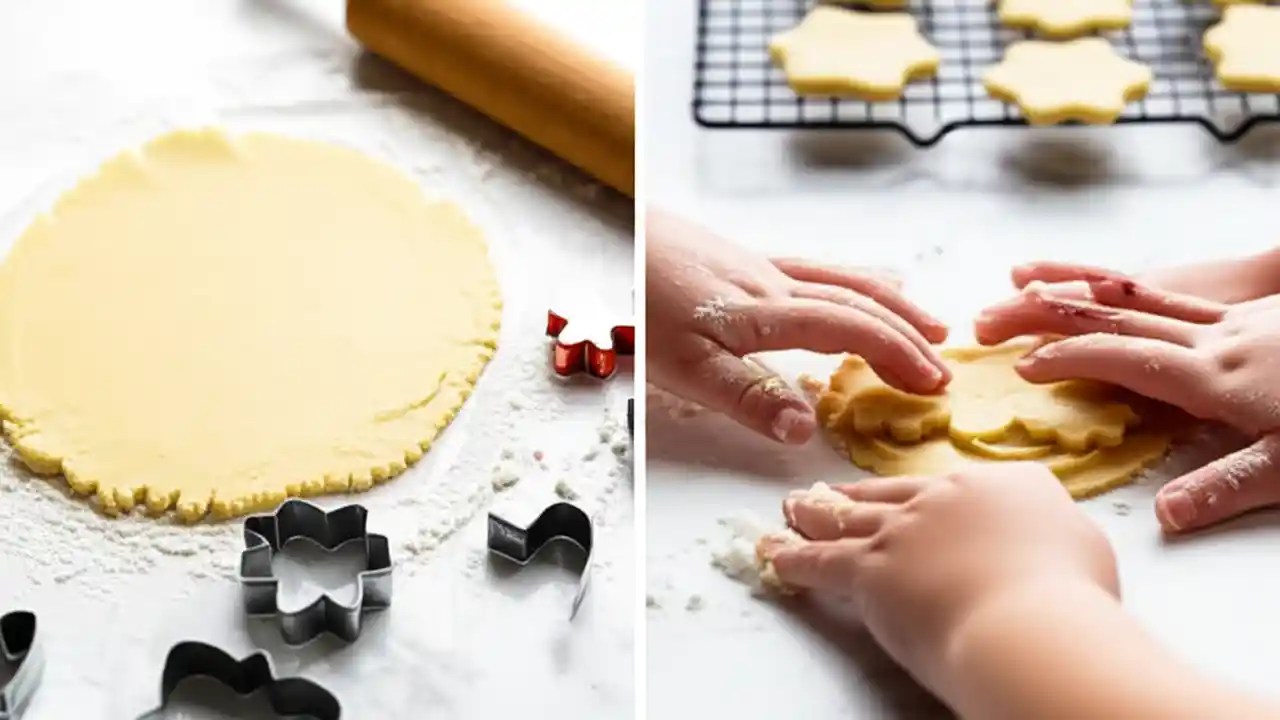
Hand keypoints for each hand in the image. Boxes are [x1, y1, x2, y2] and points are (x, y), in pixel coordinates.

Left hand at [645, 209, 948, 443]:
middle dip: (907, 335)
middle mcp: (777, 284)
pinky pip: (823, 268)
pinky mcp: (747, 261)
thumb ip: (747, 397)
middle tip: (943, 367)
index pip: (851, 331)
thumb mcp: (684, 367)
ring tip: (928, 324)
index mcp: (768, 313)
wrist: (612, 238)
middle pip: (859, 303)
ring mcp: (764, 267)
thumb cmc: (640, 304)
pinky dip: (858, 280)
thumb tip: (805, 430)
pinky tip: (863, 283)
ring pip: (846, 280)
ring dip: (893, 303)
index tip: (932, 384)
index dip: (896, 356)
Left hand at [761, 465, 1117, 695]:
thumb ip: (1052, 532)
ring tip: (794, 509)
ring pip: (847, 516)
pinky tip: (772, 553)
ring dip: (815, 513)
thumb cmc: (1071, 597)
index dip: (927, 498)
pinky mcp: (871, 567)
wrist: (1033, 623)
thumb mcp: (1082, 545)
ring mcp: (903, 528)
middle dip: (859, 493)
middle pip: (891, 491)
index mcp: (1000, 485)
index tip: (913, 498)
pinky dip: (791, 557)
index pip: (954, 487)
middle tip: (832, 493)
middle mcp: (945, 496)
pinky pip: (819, 560)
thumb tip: (1045, 537)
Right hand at [977, 263, 1279, 532]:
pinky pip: (1172, 292)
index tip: (1022, 366)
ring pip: (1139, 295)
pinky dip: (1127, 286)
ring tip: (1030, 279)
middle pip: (1115, 317)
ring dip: (1079, 288)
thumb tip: (1165, 515)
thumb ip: (1228, 486)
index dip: (1068, 360)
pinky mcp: (1254, 313)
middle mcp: (1212, 339)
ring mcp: (1233, 319)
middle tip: (996, 313)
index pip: (1121, 360)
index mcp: (1213, 376)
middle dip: (1049, 314)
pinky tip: (1115, 288)